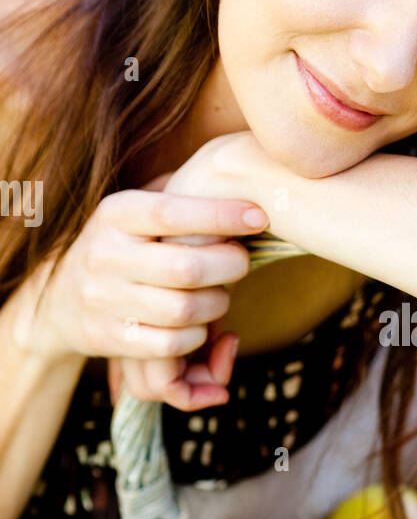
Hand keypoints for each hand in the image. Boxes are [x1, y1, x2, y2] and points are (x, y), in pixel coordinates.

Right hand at [33, 161, 269, 410]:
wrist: (57, 299)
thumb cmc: (121, 246)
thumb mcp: (134, 211)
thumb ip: (175, 192)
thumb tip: (232, 174)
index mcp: (115, 214)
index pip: (171, 212)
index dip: (219, 214)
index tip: (259, 216)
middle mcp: (105, 255)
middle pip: (187, 268)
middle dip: (230, 266)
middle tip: (241, 262)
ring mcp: (105, 299)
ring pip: (184, 310)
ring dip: (217, 305)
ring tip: (220, 295)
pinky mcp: (110, 337)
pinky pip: (171, 344)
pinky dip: (197, 337)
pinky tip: (200, 326)